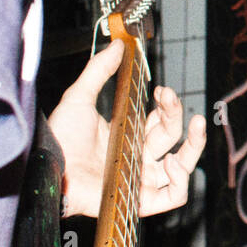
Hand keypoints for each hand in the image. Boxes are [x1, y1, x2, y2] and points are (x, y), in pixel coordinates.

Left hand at [47, 40, 207, 218]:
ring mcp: (140, 179)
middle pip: (173, 138)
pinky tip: (172, 161)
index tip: (163, 90)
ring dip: (194, 145)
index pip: (160, 120)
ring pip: (182, 168)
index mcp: (128, 135)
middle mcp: (137, 157)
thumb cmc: (60, 139)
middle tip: (171, 98)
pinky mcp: (139, 200)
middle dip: (179, 114)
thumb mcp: (79, 97)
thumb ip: (99, 70)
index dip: (167, 105)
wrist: (49, 167)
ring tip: (196, 125)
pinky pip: (173, 196)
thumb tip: (118, 45)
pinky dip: (181, 180)